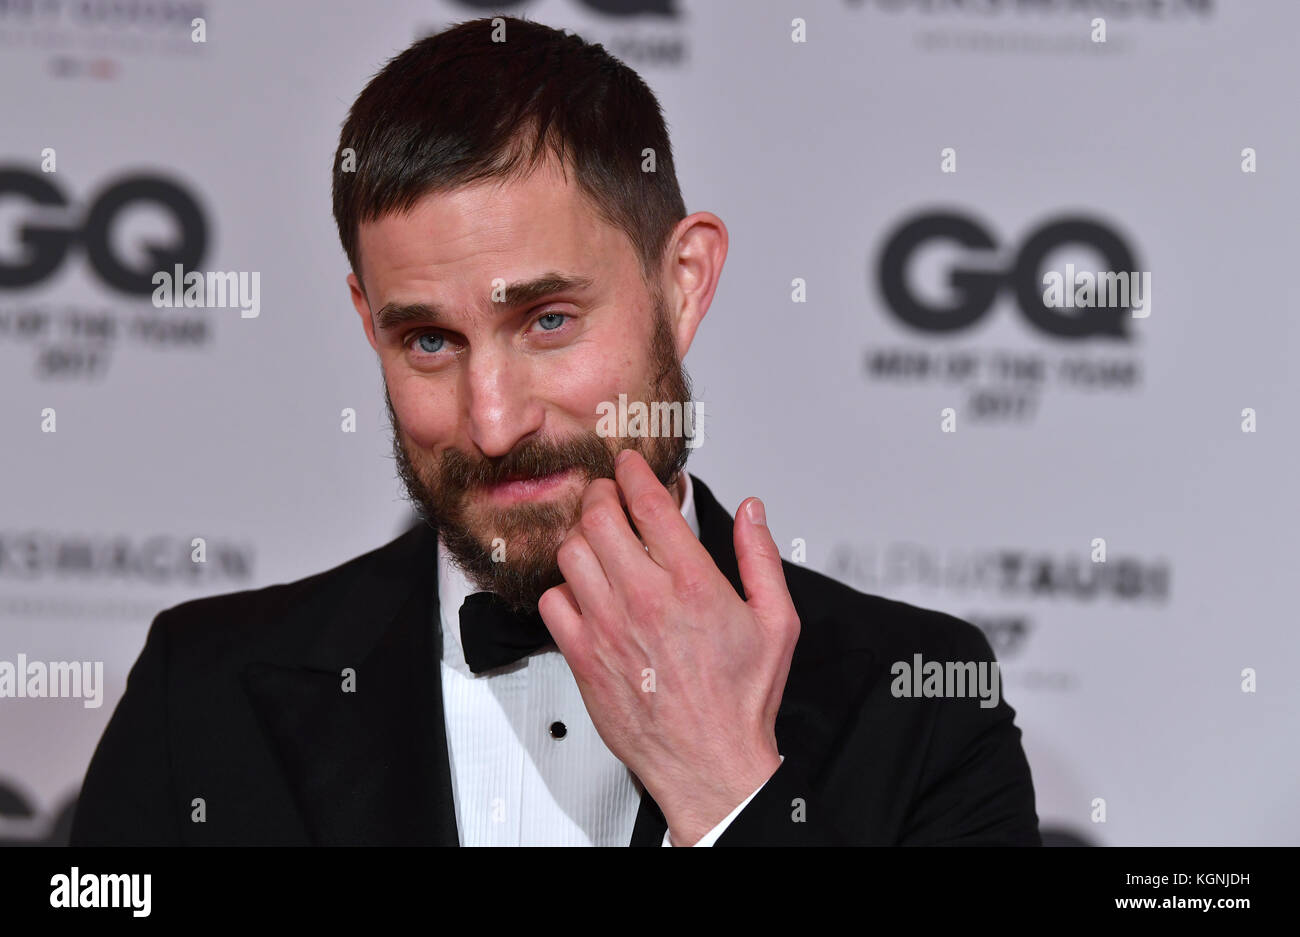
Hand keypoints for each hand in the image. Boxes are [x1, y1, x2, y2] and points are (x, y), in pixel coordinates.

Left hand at [538, 449, 799, 845]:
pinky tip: (584, 591)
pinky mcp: (584, 657)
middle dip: (601, 494)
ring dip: (581, 536)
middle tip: (608, 494)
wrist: (710, 762)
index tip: (629, 465)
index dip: (634, 473)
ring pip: (571, 553)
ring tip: (596, 538)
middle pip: (599, 517)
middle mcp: (645, 599)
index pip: (648, 504)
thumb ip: (761, 557)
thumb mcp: (776, 621)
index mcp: (693, 584)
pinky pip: (552, 601)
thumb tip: (753, 511)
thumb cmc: (741, 699)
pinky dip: (564, 587)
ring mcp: (608, 628)